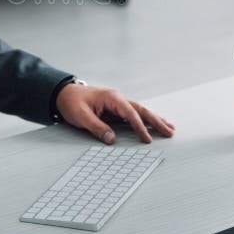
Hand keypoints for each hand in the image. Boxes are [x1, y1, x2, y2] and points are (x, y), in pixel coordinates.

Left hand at [55, 83, 174, 144]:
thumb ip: (96, 127)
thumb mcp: (80, 116)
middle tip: (170, 132)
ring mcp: (117, 104)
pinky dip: (145, 121)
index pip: (130, 113)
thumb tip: (111, 139)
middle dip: (156, 121)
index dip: (140, 126)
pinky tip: (154, 125)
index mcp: (111, 98)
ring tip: (170, 128)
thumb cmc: (71, 102)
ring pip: (140, 112)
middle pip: (141, 110)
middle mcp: (117, 99)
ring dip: (155, 120)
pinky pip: (133, 115)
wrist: (63, 94)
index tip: (147, 139)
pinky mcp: (115, 110)